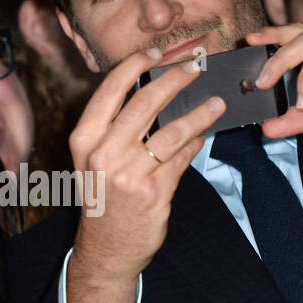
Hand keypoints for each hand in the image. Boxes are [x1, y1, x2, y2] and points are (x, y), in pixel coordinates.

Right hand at [66, 47, 224, 302]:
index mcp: (85, 140)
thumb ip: (114, 128)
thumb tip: (153, 90)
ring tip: (217, 103)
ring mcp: (129, 175)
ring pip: (172, 132)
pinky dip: (196, 144)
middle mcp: (104, 155)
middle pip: (144, 104)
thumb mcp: (94, 161)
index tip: (157, 52)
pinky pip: (182, 159)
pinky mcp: (154, 193)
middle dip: (175, 80)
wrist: (106, 249)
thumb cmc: (103, 199)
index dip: (136, 64)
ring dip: (199, 114)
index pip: (110, 90)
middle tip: (195, 68)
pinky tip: (203, 136)